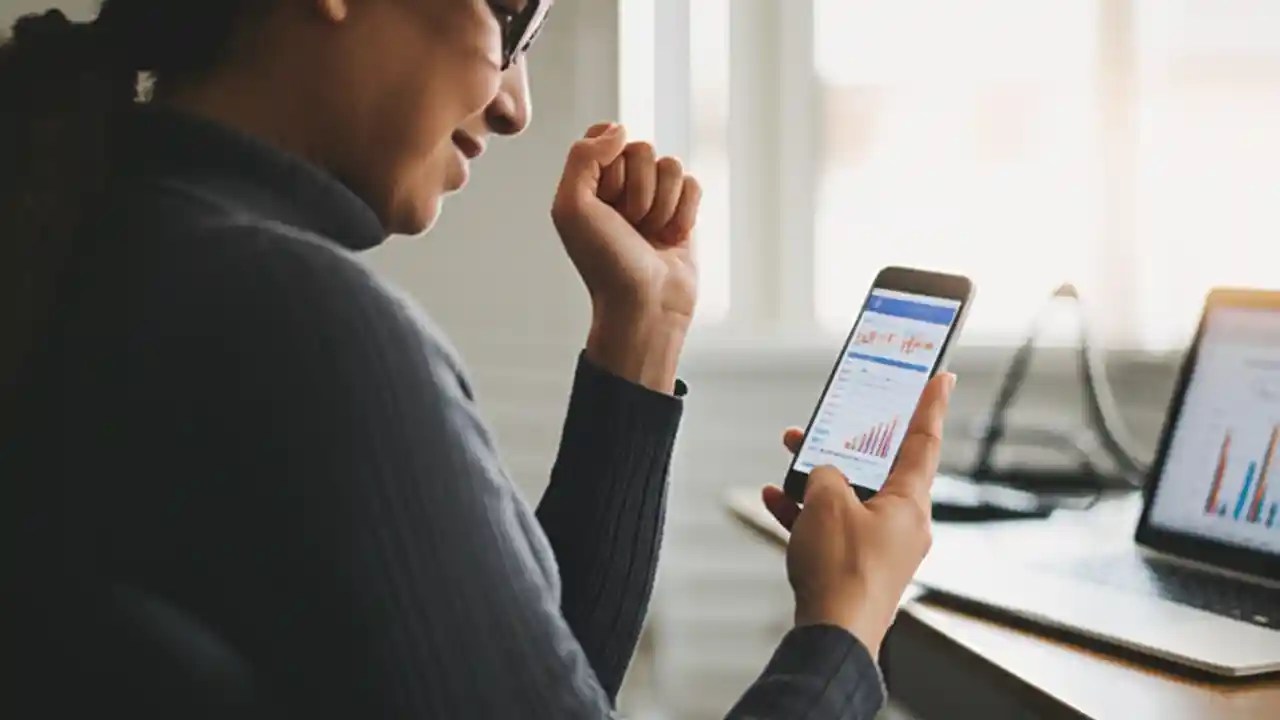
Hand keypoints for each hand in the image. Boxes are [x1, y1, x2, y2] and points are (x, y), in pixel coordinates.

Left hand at [552, 123, 701, 393]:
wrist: (644, 304)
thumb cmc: (604, 262)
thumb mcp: (571, 206)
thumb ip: (583, 156)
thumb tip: (619, 128)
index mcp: (588, 181)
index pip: (605, 135)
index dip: (609, 163)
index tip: (603, 199)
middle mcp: (621, 185)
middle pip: (642, 148)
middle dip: (638, 189)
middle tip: (628, 224)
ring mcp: (654, 196)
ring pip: (671, 165)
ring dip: (661, 204)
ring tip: (650, 234)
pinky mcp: (683, 210)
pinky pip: (693, 183)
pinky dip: (684, 213)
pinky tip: (671, 239)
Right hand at [761, 373, 955, 655]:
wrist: (833, 635)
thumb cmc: (841, 570)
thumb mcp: (828, 501)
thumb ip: (826, 473)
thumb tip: (823, 475)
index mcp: (910, 502)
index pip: (924, 441)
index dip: (930, 405)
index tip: (940, 377)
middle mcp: (902, 523)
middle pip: (878, 467)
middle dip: (847, 441)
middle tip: (833, 415)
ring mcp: (880, 547)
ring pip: (850, 496)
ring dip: (818, 477)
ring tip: (789, 455)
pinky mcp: (856, 566)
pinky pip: (832, 527)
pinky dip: (806, 512)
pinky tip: (775, 499)